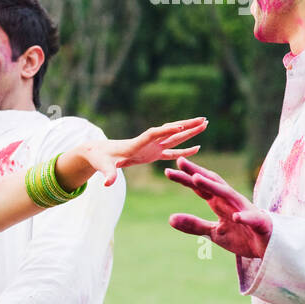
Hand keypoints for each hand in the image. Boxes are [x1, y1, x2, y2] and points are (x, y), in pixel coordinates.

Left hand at [77, 118, 206, 186]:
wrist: (100, 153)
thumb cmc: (100, 159)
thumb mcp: (103, 167)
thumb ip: (108, 174)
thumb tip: (107, 184)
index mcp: (136, 143)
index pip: (152, 134)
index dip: (165, 130)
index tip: (179, 126)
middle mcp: (147, 142)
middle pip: (169, 131)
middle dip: (186, 125)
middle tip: (203, 119)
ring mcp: (152, 147)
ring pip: (174, 138)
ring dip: (190, 131)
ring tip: (205, 123)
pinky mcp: (153, 154)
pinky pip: (172, 152)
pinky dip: (184, 150)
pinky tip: (197, 147)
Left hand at [166, 157, 271, 258]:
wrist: (269, 247)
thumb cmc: (242, 235)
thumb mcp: (213, 232)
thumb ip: (193, 225)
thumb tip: (170, 218)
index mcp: (219, 203)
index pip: (200, 188)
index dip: (185, 178)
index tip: (167, 171)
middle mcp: (232, 202)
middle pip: (212, 183)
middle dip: (196, 172)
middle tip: (180, 161)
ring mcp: (246, 210)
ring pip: (229, 195)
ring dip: (213, 187)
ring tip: (197, 179)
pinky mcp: (260, 223)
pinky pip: (252, 218)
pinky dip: (244, 217)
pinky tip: (235, 217)